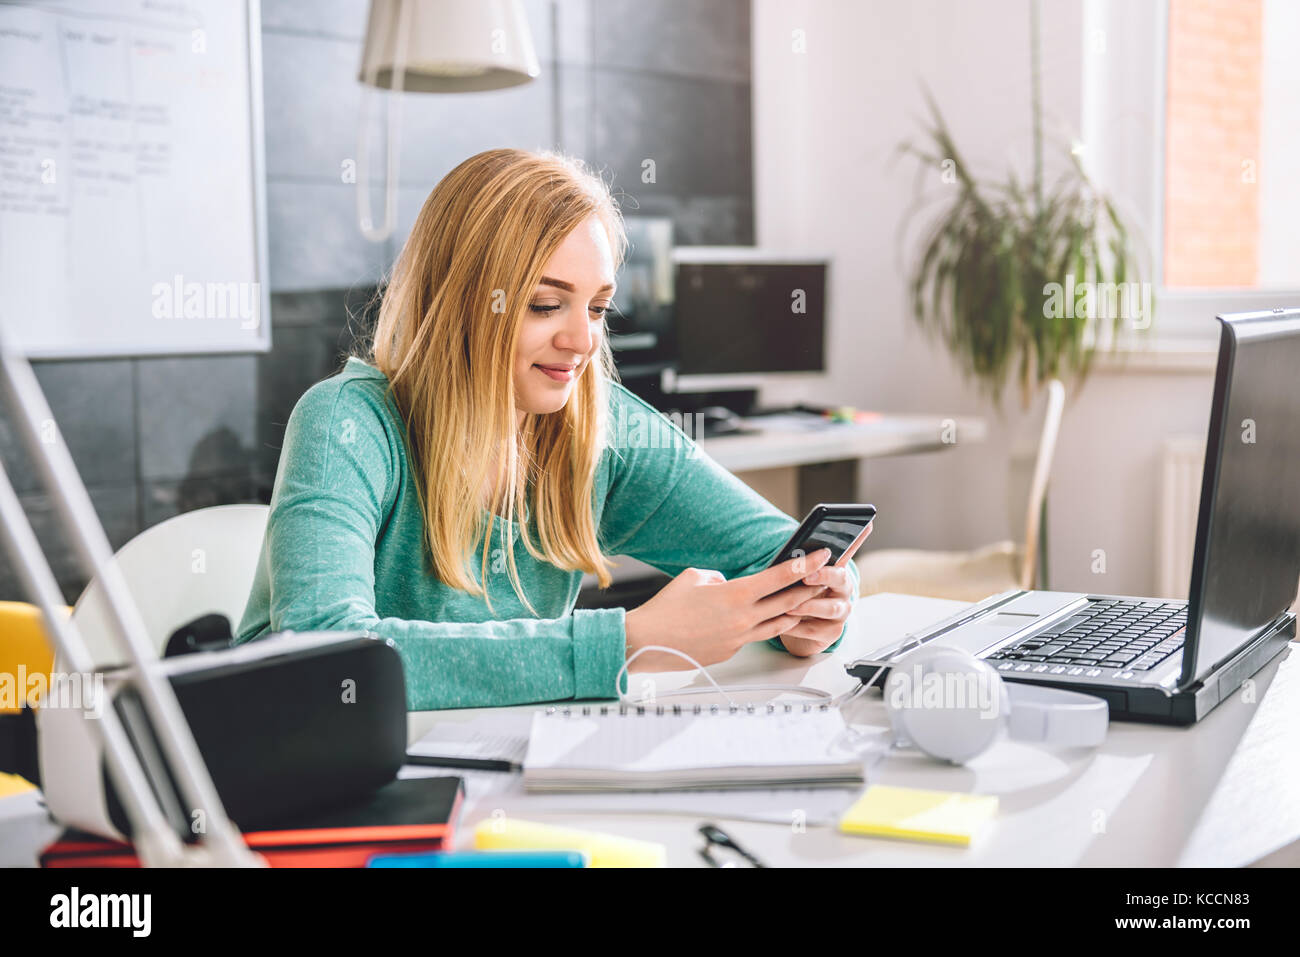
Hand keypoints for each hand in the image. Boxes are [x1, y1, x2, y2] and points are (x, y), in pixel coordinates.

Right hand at [624, 549, 832, 672]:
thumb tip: (730, 584)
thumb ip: (719, 578)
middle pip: (788, 602)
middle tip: (824, 577)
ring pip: (778, 624)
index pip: (780, 577)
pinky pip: (754, 636)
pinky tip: (764, 620)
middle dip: (809, 587)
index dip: (804, 564)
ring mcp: (739, 638)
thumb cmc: (666, 608)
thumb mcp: (694, 577)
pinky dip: (762, 626)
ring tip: (807, 601)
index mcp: (736, 595)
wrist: (648, 641)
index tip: (821, 555)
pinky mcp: (731, 652)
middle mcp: (743, 618)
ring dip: (794, 611)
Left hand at [778, 533, 868, 656]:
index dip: (858, 538)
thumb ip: (797, 566)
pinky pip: (816, 629)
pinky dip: (798, 627)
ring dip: (809, 606)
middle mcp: (842, 590)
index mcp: (834, 571)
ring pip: (832, 608)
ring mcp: (840, 612)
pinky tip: (785, 623)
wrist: (794, 629)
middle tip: (806, 576)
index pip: (848, 550)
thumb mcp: (794, 578)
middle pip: (841, 578)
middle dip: (824, 575)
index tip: (855, 530)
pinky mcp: (832, 633)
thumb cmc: (794, 596)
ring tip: (790, 607)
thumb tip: (790, 556)